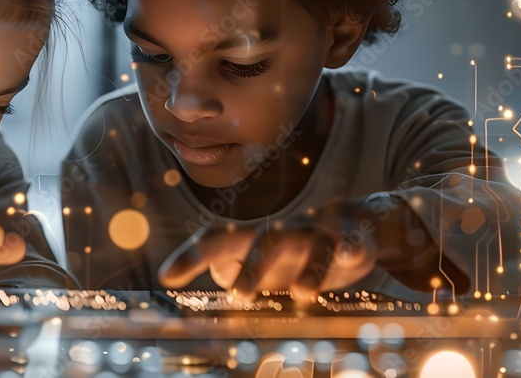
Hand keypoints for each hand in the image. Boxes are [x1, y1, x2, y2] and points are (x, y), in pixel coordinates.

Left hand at [158, 195, 440, 299]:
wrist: (355, 227)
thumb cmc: (296, 252)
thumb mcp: (262, 264)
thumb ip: (232, 268)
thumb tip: (214, 273)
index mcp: (254, 240)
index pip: (217, 242)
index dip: (191, 257)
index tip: (166, 276)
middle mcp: (283, 232)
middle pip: (263, 240)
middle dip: (252, 267)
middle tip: (239, 294)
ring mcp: (318, 234)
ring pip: (310, 244)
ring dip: (307, 267)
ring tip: (302, 292)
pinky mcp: (352, 240)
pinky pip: (351, 242)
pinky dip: (351, 247)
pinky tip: (351, 253)